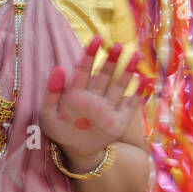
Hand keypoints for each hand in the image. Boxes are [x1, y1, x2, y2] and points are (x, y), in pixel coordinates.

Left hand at [40, 36, 143, 162]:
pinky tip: (144, 80)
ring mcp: (108, 107)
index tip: (97, 39)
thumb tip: (58, 68)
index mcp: (75, 92)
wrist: (76, 152)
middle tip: (118, 45)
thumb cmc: (59, 131)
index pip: (83, 69)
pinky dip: (138, 93)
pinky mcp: (119, 120)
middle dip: (111, 60)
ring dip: (128, 71)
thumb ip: (51, 92)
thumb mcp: (47, 113)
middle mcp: (93, 96)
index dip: (89, 54)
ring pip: (118, 85)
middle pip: (103, 74)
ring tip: (136, 56)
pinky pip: (130, 105)